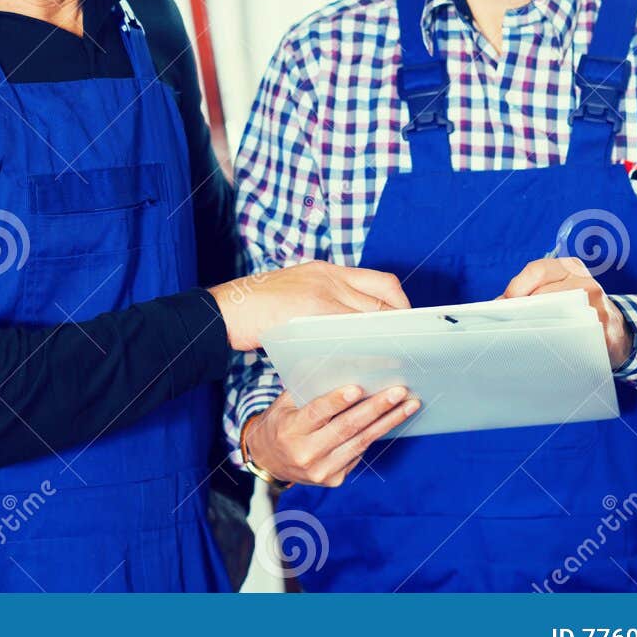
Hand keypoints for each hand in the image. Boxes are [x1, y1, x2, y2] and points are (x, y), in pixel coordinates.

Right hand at [209, 261, 409, 351]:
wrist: (224, 311)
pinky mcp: (310, 316)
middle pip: (382, 302)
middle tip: (411, 347)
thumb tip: (363, 320)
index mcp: (328, 270)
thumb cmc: (260, 305)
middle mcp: (328, 278)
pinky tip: (367, 366)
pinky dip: (363, 350)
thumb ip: (329, 298)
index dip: (401, 304)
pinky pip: (348, 335)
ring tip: (396, 360)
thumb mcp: (299, 289)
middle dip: (400, 326)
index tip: (408, 323)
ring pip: (369, 319)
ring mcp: (320, 296)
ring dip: (386, 342)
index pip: (382, 283)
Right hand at [243, 386, 420, 486]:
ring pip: (360, 442)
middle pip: (345, 428)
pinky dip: (376, 434)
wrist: (269, 461)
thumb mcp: (286, 404)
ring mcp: (321, 471)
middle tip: (398, 392)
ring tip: (408, 405)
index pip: (316, 414)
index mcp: (289, 431)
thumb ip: (310, 389)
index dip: (336, 401)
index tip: (357, 388)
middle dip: (375, 408)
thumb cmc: (281, 423)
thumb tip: (347, 369)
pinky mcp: (334, 479)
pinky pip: (359, 453)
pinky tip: (392, 419)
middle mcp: (305, 454)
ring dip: (388, 422)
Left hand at [502, 256, 630, 367]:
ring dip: (537, 326)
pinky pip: (576, 335)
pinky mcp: (604, 330)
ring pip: (558, 313)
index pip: (538, 270)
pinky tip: (548, 348)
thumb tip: (496, 305)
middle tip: (507, 324)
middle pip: (544, 293)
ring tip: (524, 335)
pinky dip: (558, 342)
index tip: (503, 303)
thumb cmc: (576, 309)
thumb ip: (528, 293)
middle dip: (522, 309)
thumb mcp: (558, 291)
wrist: (617, 331)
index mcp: (571, 268)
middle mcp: (586, 283)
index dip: (517, 287)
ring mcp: (597, 306)